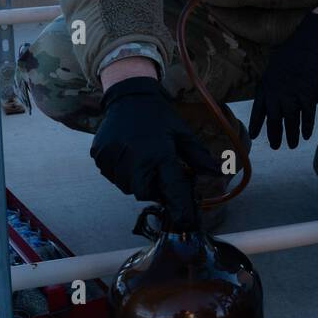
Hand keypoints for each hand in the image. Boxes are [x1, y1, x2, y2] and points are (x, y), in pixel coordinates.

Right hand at [91, 77, 221, 226]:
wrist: (129, 95)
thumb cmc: (158, 116)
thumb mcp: (182, 133)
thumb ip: (198, 156)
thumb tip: (218, 173)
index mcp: (158, 154)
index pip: (171, 190)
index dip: (179, 207)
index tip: (186, 221)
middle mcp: (134, 159)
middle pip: (144, 193)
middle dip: (152, 187)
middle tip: (156, 171)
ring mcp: (113, 158)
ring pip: (126, 186)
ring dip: (136, 180)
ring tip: (141, 158)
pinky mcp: (99, 156)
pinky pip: (112, 175)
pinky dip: (121, 172)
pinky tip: (127, 154)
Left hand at [248, 12, 317, 149]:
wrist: (313, 39)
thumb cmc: (296, 49)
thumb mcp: (276, 64)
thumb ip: (273, 81)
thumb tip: (273, 92)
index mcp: (266, 83)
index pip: (258, 109)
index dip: (257, 123)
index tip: (255, 135)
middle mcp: (277, 91)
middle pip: (274, 119)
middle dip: (274, 134)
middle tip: (275, 146)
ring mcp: (292, 94)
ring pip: (290, 120)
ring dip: (290, 135)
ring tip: (291, 145)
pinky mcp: (308, 94)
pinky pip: (306, 115)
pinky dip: (306, 127)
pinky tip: (306, 136)